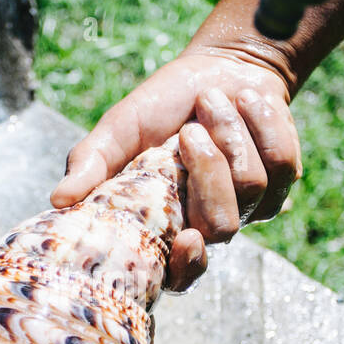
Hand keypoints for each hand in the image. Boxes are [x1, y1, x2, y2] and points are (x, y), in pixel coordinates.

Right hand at [50, 47, 301, 290]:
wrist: (219, 67)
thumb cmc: (160, 105)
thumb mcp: (119, 130)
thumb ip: (92, 163)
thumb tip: (58, 200)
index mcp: (166, 226)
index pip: (182, 276)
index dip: (188, 268)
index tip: (185, 239)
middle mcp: (209, 224)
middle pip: (222, 225)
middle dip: (207, 170)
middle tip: (188, 131)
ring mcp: (251, 205)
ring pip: (252, 186)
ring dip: (230, 132)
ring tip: (210, 102)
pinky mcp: (285, 178)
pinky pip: (281, 159)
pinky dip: (260, 120)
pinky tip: (244, 102)